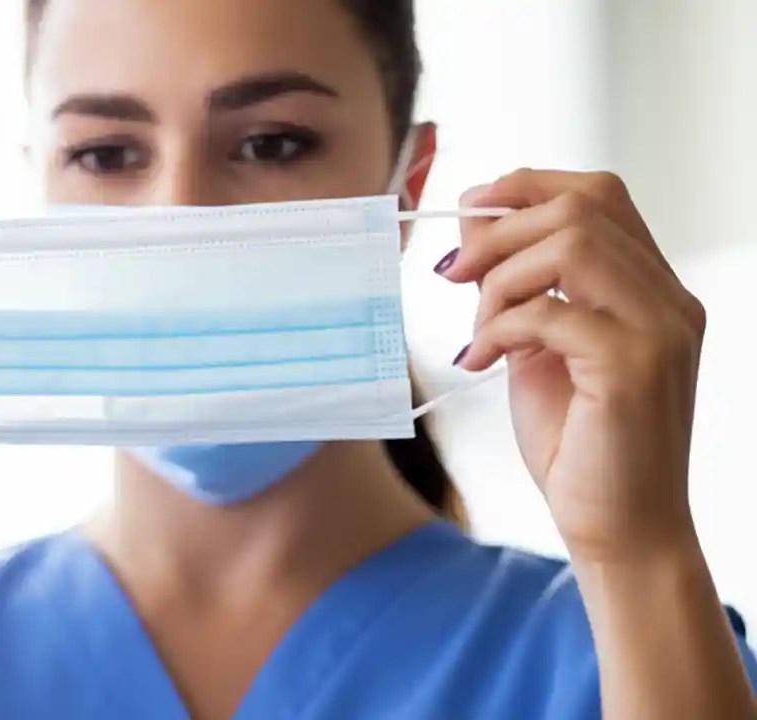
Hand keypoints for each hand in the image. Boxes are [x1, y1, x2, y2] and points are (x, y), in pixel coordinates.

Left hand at [442, 170, 706, 561]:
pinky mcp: (635, 367)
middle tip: (453, 273)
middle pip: (581, 207)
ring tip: (480, 328)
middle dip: (499, 231)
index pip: (599, 194)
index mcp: (652, 288)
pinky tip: (481, 360)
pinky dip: (500, 328)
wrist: (620, 529)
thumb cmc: (578, 442)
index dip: (526, 187)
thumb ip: (522, 293)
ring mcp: (660, 329)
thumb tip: (473, 237)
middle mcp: (668, 299)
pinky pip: (552, 312)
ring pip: (571, 244)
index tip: (470, 214)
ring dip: (502, 279)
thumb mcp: (540, 350)